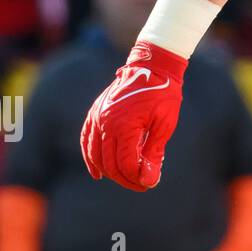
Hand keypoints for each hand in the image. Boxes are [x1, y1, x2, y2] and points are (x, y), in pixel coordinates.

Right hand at [80, 41, 186, 191]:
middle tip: (141, 184)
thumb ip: (153, 154)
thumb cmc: (163, 95)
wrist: (153, 67)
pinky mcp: (95, 113)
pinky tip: (98, 171)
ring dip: (109, 171)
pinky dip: (90, 157)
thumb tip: (149, 181)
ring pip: (95, 155)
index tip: (149, 183)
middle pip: (110, 163)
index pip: (125, 164)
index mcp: (125, 126)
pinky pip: (87, 140)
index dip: (136, 178)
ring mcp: (97, 117)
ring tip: (125, 179)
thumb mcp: (164, 125)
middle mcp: (105, 123)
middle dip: (125, 178)